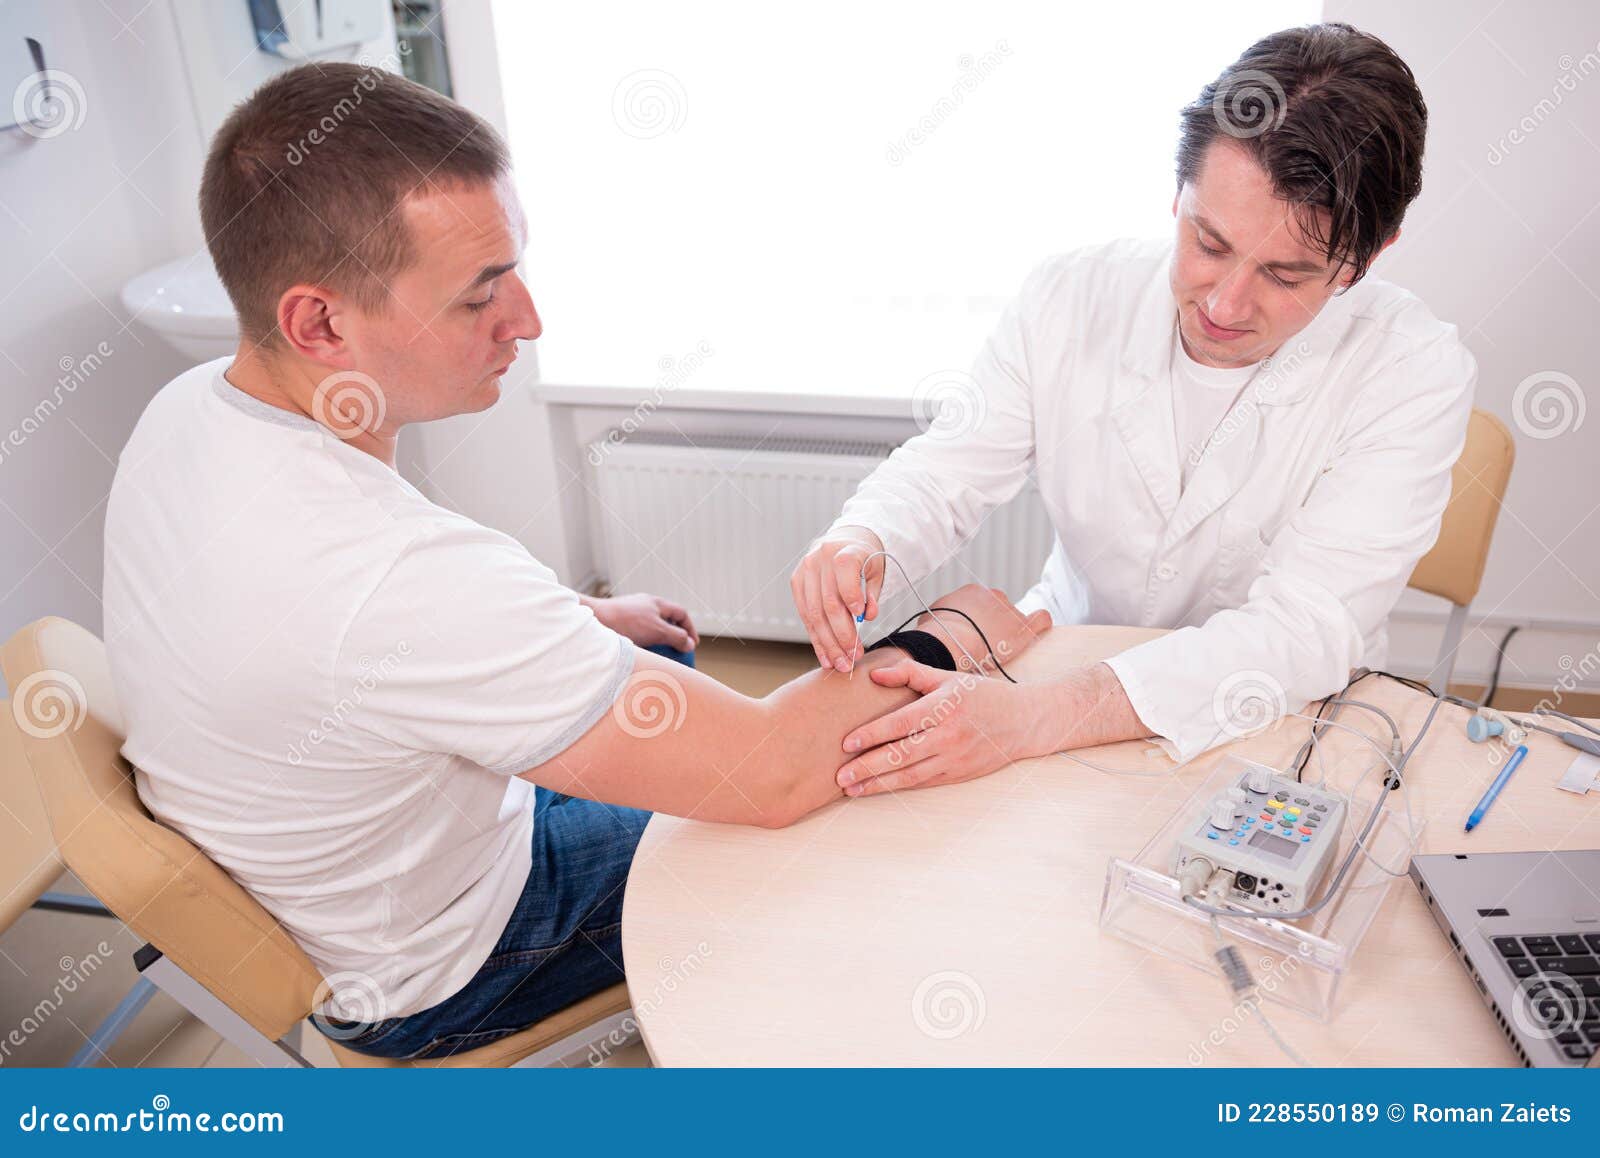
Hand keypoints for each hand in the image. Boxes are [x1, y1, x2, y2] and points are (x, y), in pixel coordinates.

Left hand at [588, 593, 698, 651]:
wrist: (593, 619)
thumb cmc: (626, 622)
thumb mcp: (657, 631)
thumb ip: (676, 637)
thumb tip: (689, 644)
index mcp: (656, 603)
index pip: (681, 613)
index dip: (690, 629)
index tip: (692, 645)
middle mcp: (644, 606)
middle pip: (666, 622)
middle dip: (673, 638)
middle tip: (677, 654)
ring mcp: (631, 614)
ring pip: (651, 630)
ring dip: (657, 644)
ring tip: (659, 659)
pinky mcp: (619, 624)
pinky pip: (637, 636)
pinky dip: (643, 646)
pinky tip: (641, 656)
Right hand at [790, 526, 884, 671]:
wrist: (843, 541)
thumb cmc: (864, 560)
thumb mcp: (876, 571)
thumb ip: (873, 594)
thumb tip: (868, 616)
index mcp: (843, 550)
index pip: (845, 572)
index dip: (852, 597)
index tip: (863, 620)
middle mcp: (819, 559)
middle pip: (828, 603)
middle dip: (841, 635)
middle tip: (853, 658)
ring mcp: (804, 571)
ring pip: (814, 614)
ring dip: (827, 644)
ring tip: (839, 663)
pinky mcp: (796, 583)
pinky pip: (805, 615)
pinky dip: (815, 638)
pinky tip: (825, 655)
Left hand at [836, 662, 1051, 795]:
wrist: (1024, 721)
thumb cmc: (983, 696)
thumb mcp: (949, 677)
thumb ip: (910, 674)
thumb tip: (875, 675)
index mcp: (943, 707)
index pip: (900, 723)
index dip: (872, 734)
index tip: (847, 742)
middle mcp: (948, 735)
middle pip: (900, 755)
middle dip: (867, 767)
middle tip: (840, 776)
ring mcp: (953, 758)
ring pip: (909, 775)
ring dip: (878, 784)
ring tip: (852, 789)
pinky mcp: (958, 774)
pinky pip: (923, 782)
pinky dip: (898, 787)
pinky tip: (878, 789)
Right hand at [904, 584, 1049, 676]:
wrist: (949, 643)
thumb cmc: (935, 634)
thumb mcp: (930, 617)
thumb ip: (941, 616)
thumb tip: (938, 623)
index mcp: (972, 592)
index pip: (980, 604)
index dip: (977, 620)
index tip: (972, 633)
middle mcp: (993, 595)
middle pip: (998, 610)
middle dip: (993, 624)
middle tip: (984, 645)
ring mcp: (1010, 610)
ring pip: (1014, 618)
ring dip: (1009, 631)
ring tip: (1000, 650)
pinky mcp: (1023, 627)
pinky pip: (1041, 619)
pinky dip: (1040, 623)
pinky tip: (1039, 628)